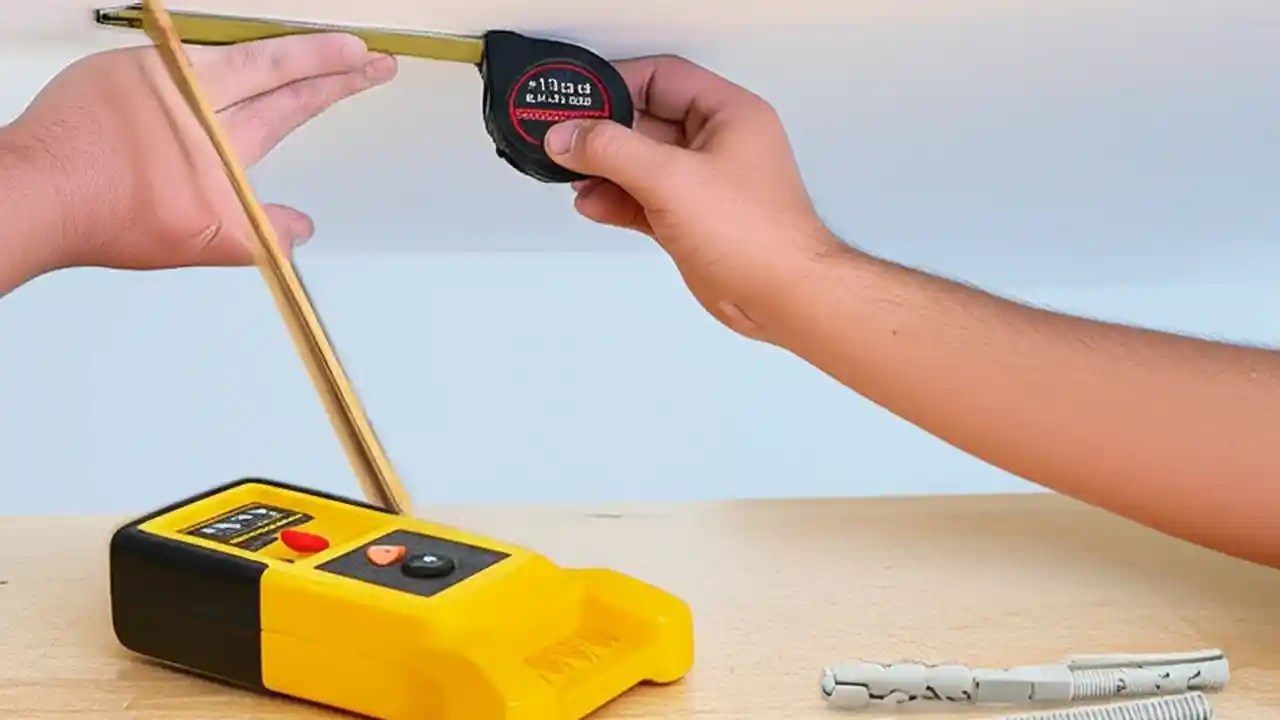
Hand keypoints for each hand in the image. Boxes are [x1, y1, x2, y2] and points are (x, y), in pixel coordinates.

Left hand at [4, 33, 395, 272]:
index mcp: (221, 134)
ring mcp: (153, 78)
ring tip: (303, 60)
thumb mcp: (208, 241)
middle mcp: (191, 95)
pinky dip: (207, 68)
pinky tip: (214, 79)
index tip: (367, 63)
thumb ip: (266, 238)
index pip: (294, 96)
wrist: (36, 194)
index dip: (336, 78)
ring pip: (226, 58)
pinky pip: (176, 60)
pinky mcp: (115, 74)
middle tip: (360, 54)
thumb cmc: (107, 213)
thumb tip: (301, 229)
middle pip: (273, 64)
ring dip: (269, 60)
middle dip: (324, 59)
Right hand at [541, 55, 846, 341]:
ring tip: (570, 175)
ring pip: (641, 163)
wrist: (782, 298)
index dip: (617, 83)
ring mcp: (705, 184)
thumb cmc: (758, 237)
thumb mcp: (672, 179)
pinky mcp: (692, 220)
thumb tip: (570, 135)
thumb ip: (613, 151)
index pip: (663, 77)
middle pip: (647, 120)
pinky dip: (616, 200)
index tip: (578, 98)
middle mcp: (718, 144)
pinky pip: (644, 199)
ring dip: (604, 169)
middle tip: (564, 139)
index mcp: (729, 115)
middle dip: (604, 132)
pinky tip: (592, 203)